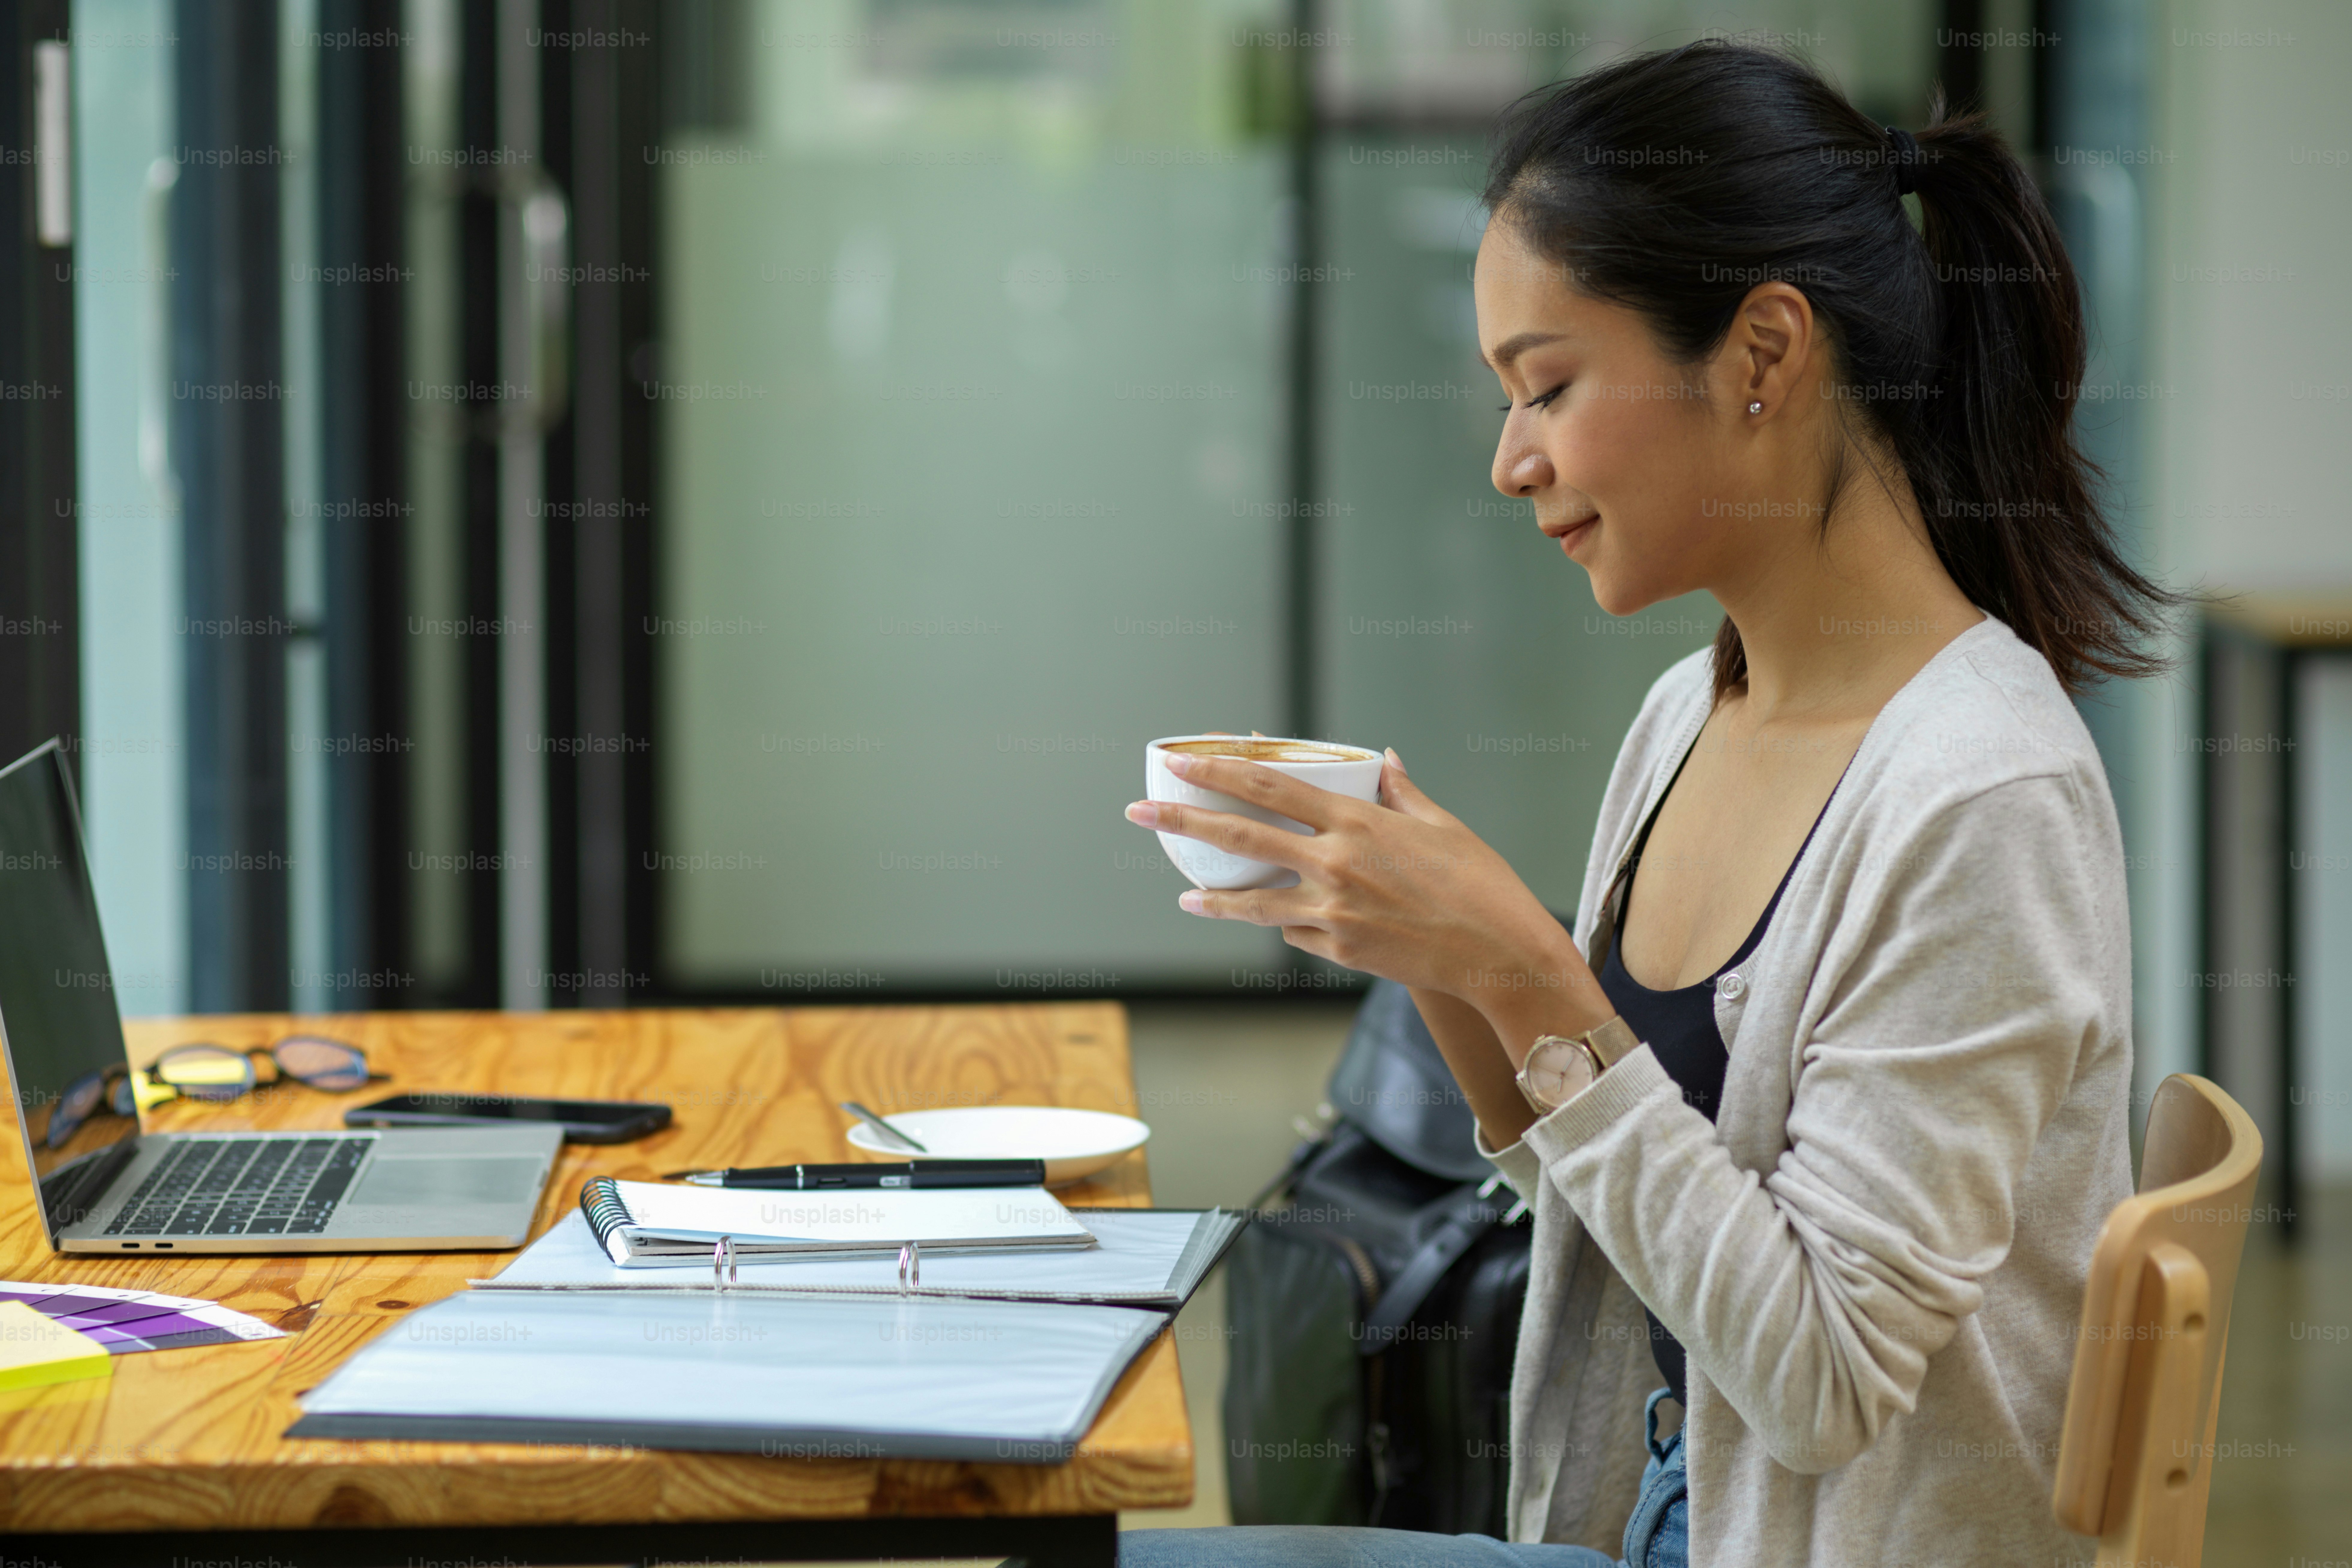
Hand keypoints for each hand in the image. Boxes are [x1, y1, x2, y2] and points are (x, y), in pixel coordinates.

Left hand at [1123, 750, 1614, 1055]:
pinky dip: (1289, 926)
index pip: (1270, 788)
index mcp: (1357, 823)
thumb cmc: (1479, 885)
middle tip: (1139, 812)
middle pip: (1241, 838)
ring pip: (1253, 902)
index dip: (1218, 772)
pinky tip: (1285, 924)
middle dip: (1182, 822)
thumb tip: (1382, 759)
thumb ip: (1401, 793)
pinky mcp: (1340, 950)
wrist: (1500, 953)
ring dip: (1214, 900)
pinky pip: (1297, 934)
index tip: (1179, 763)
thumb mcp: (1442, 826)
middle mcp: (1336, 863)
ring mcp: (1333, 911)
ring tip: (1184, 897)